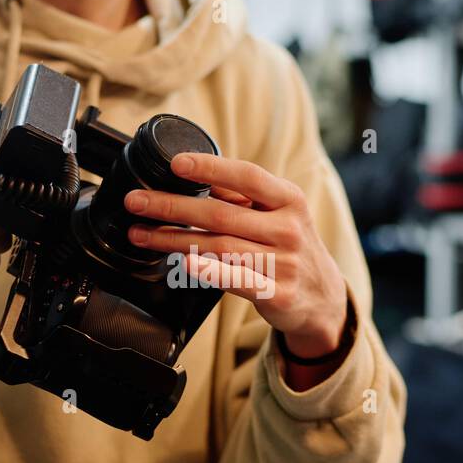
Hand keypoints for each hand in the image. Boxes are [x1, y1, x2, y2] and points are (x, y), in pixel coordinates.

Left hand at [123, 151, 349, 365]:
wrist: (325, 298)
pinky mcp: (277, 294)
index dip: (210, 168)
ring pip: (218, 247)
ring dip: (173, 238)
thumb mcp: (280, 213)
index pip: (247, 176)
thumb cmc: (291, 248)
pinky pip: (236, 280)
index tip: (175, 164)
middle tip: (137, 202)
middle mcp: (288, 229)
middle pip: (221, 214)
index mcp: (289, 200)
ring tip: (141, 234)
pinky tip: (182, 263)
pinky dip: (208, 270)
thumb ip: (243, 196)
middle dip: (172, 206)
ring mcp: (284, 263)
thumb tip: (197, 173)